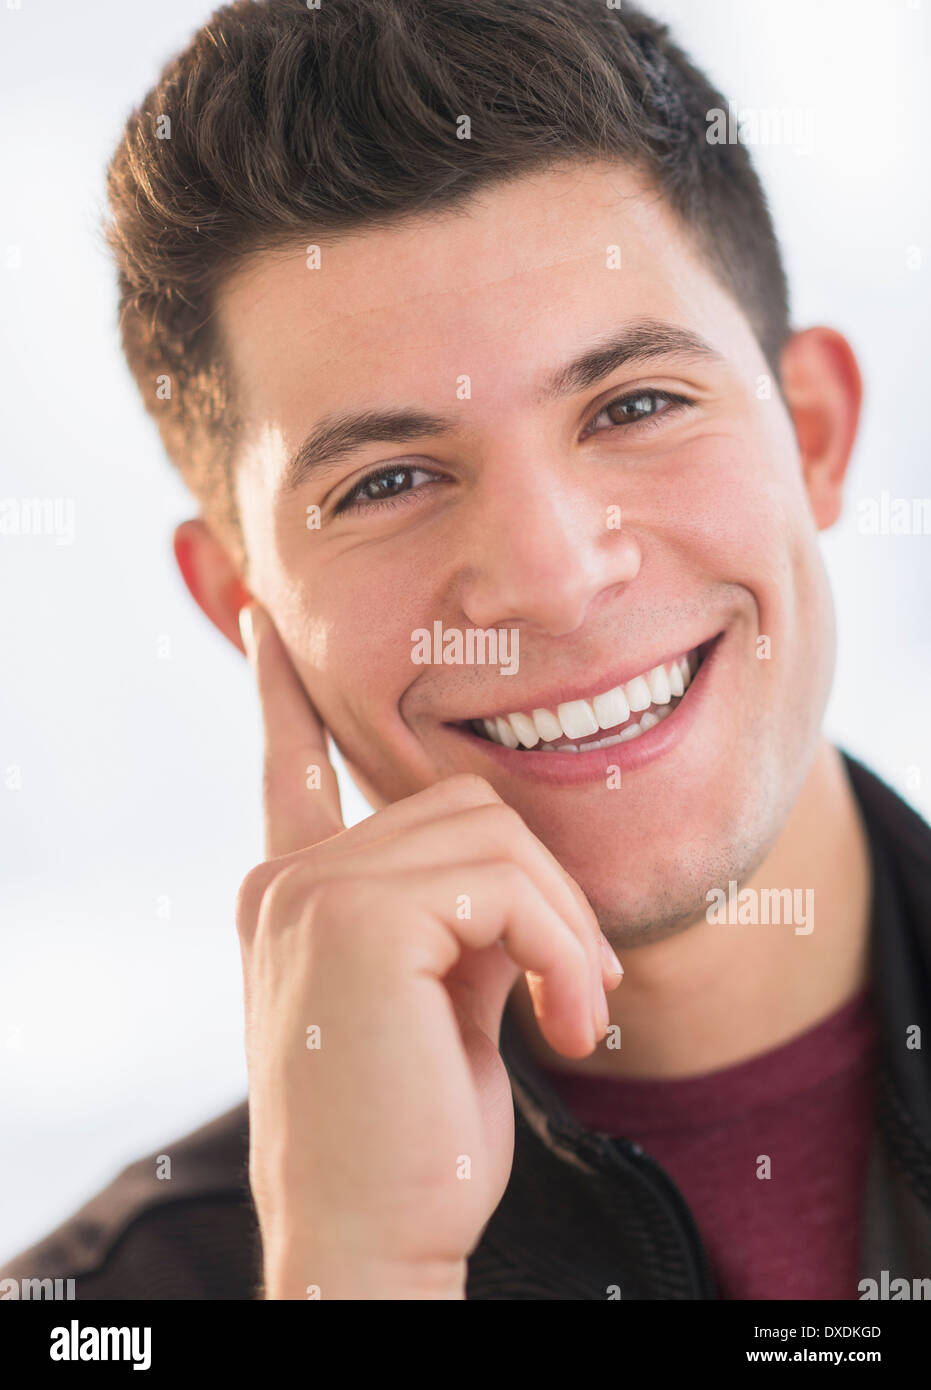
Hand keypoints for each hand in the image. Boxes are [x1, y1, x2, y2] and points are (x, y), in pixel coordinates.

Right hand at [235, 600, 621, 1298]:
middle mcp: (288, 879)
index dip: (280, 694)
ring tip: (574, 1013)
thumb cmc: (413, 1142)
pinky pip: (507, 885)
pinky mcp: (353, 912)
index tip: (259, 625)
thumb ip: (459, 922)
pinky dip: (561, 949)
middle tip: (580, 992)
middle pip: (460, 808)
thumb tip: (513, 878)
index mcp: (291, 896)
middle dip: (546, 895)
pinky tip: (563, 1023)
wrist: (373, 1243)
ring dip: (564, 927)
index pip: (288, 769)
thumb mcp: (442, 1009)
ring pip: (495, 837)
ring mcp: (311, 888)